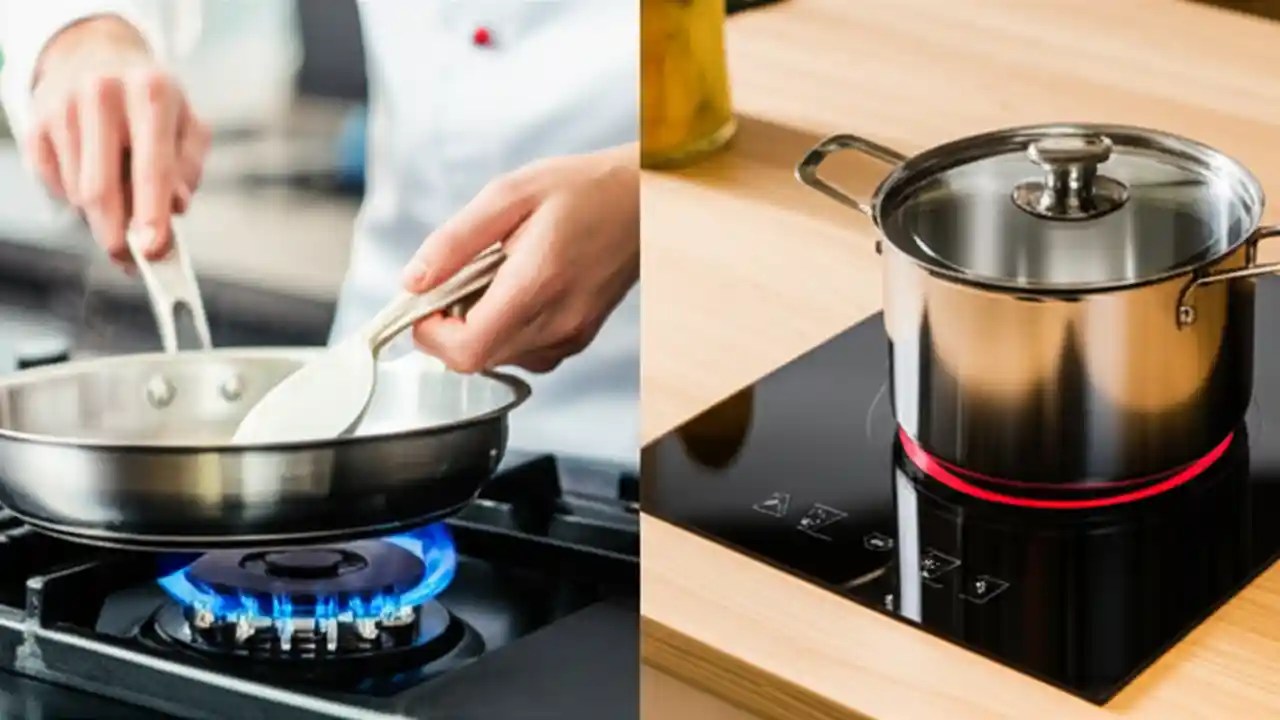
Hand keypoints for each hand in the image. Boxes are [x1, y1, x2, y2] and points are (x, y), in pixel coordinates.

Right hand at [27, 16, 210, 265]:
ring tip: (122, 203)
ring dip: (101, 216)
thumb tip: (175, 208)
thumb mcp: (188, 125)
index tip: (153, 250)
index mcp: (151, 93)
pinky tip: (94, 176)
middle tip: (131, 258)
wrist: (96, 56)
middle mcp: (102, 94)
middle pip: (101, 188)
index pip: (152, 166)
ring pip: (77, 192)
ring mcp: (61, 108)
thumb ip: (189, 168)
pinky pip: (55, 185)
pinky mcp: (35, 126)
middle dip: (116, 234)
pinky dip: (77, 197)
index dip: (152, 215)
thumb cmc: (152, 102)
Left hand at [402, 144, 639, 372]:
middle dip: (451, 329)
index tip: (425, 305)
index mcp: (537, 282)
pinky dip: (507, 332)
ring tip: (493, 280)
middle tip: (457, 282)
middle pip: (478, 360)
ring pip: (501, 360)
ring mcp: (572, 335)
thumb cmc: (583, 189)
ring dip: (480, 330)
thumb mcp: (509, 194)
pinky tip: (517, 292)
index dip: (432, 335)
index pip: (468, 350)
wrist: (644, 200)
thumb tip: (414, 281)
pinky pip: (526, 354)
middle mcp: (559, 320)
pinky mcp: (579, 337)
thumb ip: (455, 241)